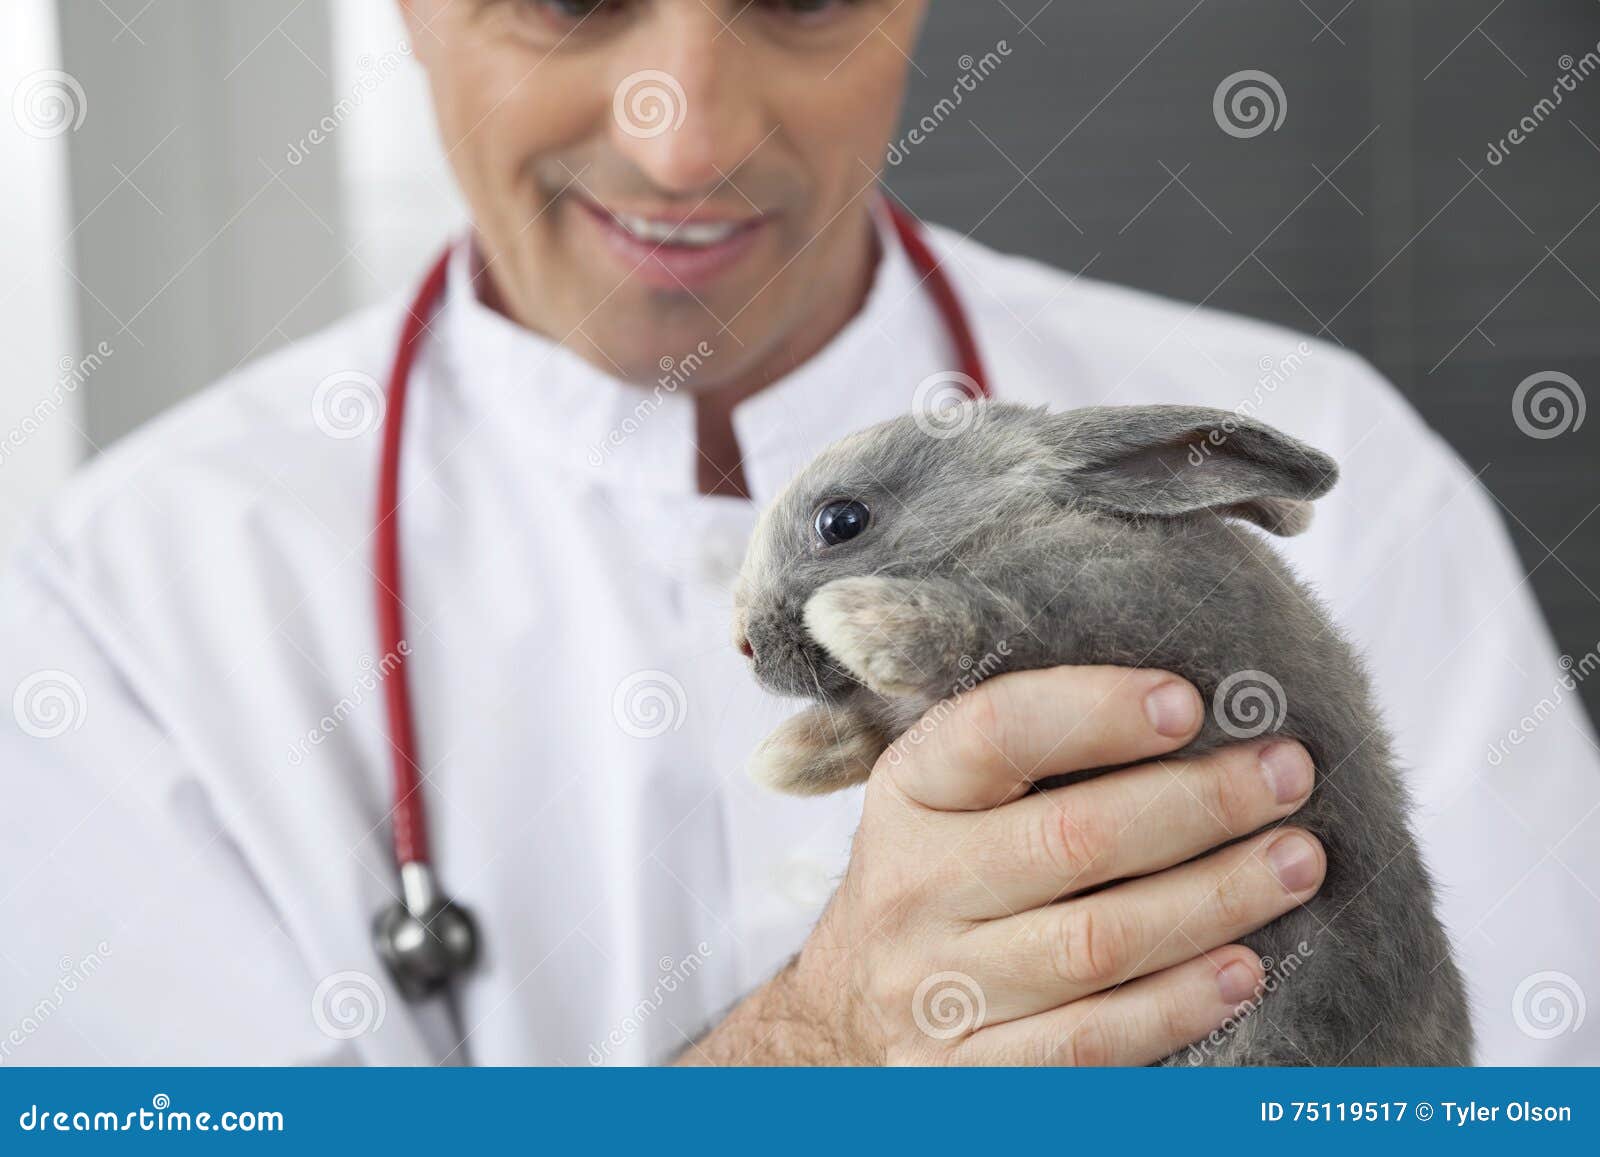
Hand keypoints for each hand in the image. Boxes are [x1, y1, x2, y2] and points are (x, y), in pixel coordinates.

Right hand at [683, 665, 1323, 1065]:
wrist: (850, 1010)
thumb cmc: (941, 872)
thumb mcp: (946, 793)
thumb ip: (1029, 744)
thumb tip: (1184, 701)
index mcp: (908, 791)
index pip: (995, 733)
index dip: (1096, 712)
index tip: (1190, 702)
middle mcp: (912, 887)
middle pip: (1072, 840)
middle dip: (1198, 804)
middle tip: (1287, 776)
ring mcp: (938, 989)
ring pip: (1099, 943)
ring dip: (1215, 900)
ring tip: (1296, 862)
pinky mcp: (970, 1074)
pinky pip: (1092, 1043)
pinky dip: (1177, 1005)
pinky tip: (1244, 970)